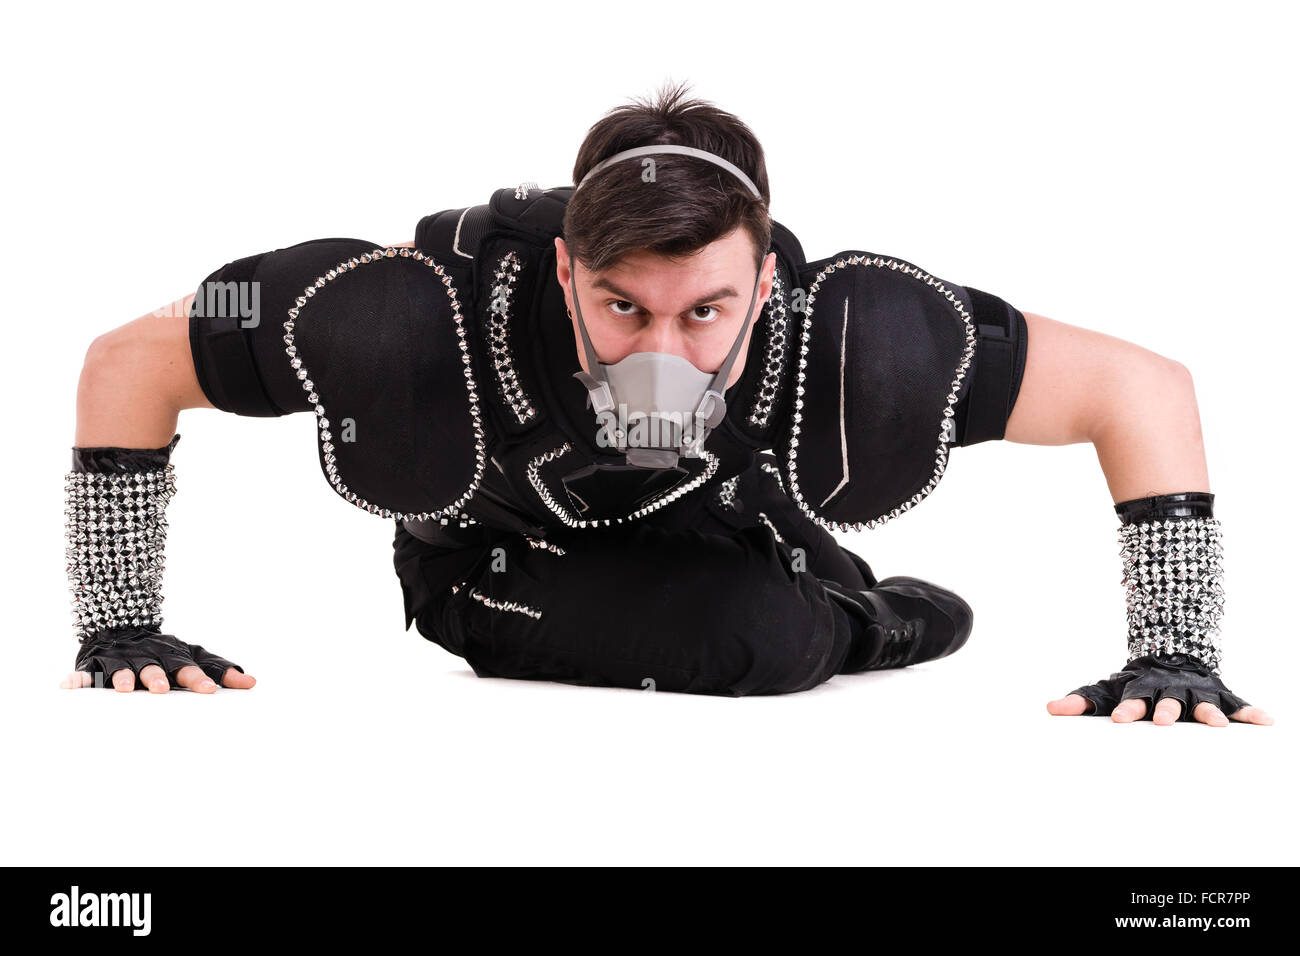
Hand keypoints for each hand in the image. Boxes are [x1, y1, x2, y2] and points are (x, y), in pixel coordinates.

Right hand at [59, 626, 254, 693]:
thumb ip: (221, 669)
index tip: (210, 691)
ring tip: (122, 688)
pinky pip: (84, 672)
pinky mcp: (94, 663)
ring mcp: (120, 658)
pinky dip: (77, 678)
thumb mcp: (194, 656)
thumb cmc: (165, 652)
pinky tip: (68, 686)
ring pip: (120, 667)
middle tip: (161, 690)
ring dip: (121, 676)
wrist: (123, 626)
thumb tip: (252, 682)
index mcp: (173, 654)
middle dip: (156, 677)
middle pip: (153, 666)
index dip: (199, 677)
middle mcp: (147, 655)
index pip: (189, 665)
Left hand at [1047, 653, 1271, 726]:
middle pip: (1169, 702)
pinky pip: (1238, 706)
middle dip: (1166, 712)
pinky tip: (1265, 722)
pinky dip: (1251, 713)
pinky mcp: (1220, 697)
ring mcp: (1197, 692)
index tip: (1119, 720)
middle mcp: (1170, 690)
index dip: (1126, 709)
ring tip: (1219, 726)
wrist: (1170, 657)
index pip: (1131, 699)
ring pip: (1203, 704)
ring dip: (1209, 713)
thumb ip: (1080, 700)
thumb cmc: (1133, 684)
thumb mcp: (1106, 690)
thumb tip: (1050, 709)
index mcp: (1141, 689)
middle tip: (1163, 723)